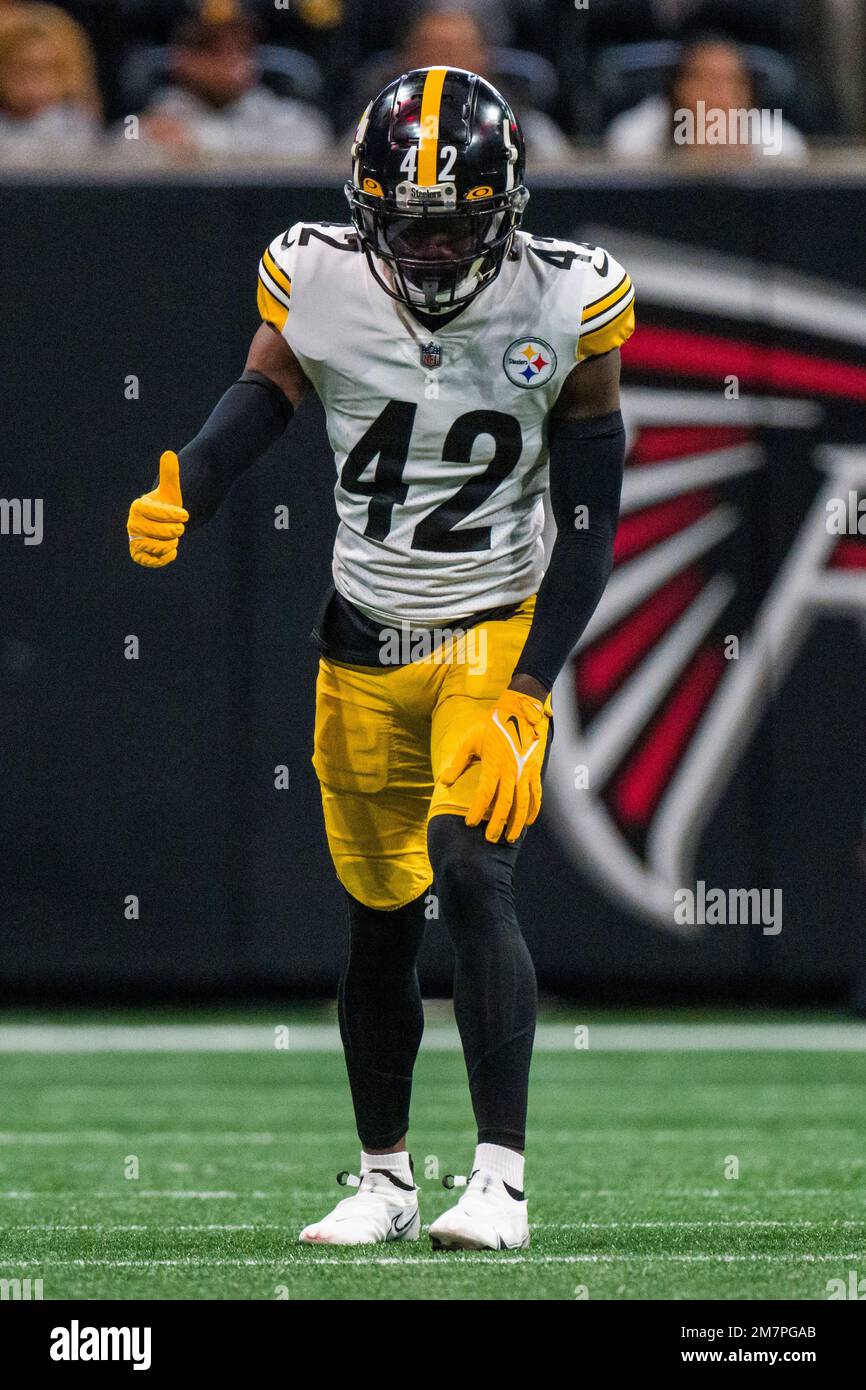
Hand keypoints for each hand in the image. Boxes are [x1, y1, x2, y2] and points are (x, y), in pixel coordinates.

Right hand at [127, 451, 188, 567]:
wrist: (165, 523)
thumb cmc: (168, 504)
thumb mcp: (171, 489)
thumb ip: (170, 474)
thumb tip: (169, 454)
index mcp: (138, 507)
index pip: (150, 512)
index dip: (169, 514)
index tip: (185, 514)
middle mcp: (132, 524)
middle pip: (149, 531)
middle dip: (170, 530)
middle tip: (181, 528)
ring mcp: (135, 540)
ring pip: (150, 546)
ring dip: (167, 544)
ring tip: (175, 538)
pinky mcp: (140, 555)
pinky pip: (148, 560)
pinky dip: (162, 558)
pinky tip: (172, 551)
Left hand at [440, 688, 551, 843]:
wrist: (521, 711)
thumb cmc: (492, 725)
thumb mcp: (471, 740)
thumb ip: (458, 762)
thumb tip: (443, 781)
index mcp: (494, 764)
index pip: (485, 794)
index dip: (477, 810)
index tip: (469, 823)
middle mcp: (511, 771)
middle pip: (505, 804)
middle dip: (497, 824)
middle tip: (490, 839)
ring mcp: (525, 772)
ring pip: (523, 804)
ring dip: (516, 823)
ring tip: (509, 838)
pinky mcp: (535, 771)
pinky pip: (536, 795)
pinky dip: (533, 810)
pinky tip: (528, 822)